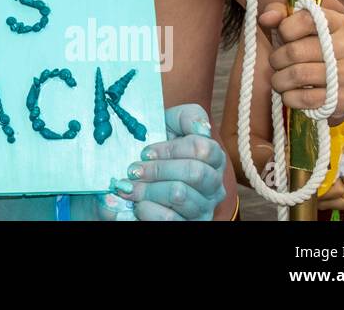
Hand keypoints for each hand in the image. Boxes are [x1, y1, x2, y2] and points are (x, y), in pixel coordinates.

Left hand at [98, 104, 228, 220]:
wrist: (132, 179)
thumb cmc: (153, 148)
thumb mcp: (168, 123)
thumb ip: (188, 117)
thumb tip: (201, 127)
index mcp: (213, 159)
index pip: (203, 149)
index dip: (171, 148)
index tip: (146, 151)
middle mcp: (214, 186)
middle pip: (195, 173)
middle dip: (158, 168)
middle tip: (133, 169)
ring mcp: (203, 209)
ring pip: (179, 195)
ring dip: (147, 189)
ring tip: (129, 186)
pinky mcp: (188, 226)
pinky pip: (169, 218)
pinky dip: (147, 209)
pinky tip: (138, 204)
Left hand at [261, 5, 343, 124]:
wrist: (343, 73)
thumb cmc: (313, 44)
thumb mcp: (298, 24)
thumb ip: (279, 13)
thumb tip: (265, 17)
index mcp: (339, 22)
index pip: (305, 19)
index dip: (284, 29)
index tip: (282, 35)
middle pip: (295, 51)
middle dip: (276, 59)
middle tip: (276, 63)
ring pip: (299, 75)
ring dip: (279, 79)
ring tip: (280, 79)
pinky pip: (308, 99)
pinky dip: (290, 97)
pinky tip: (289, 93)